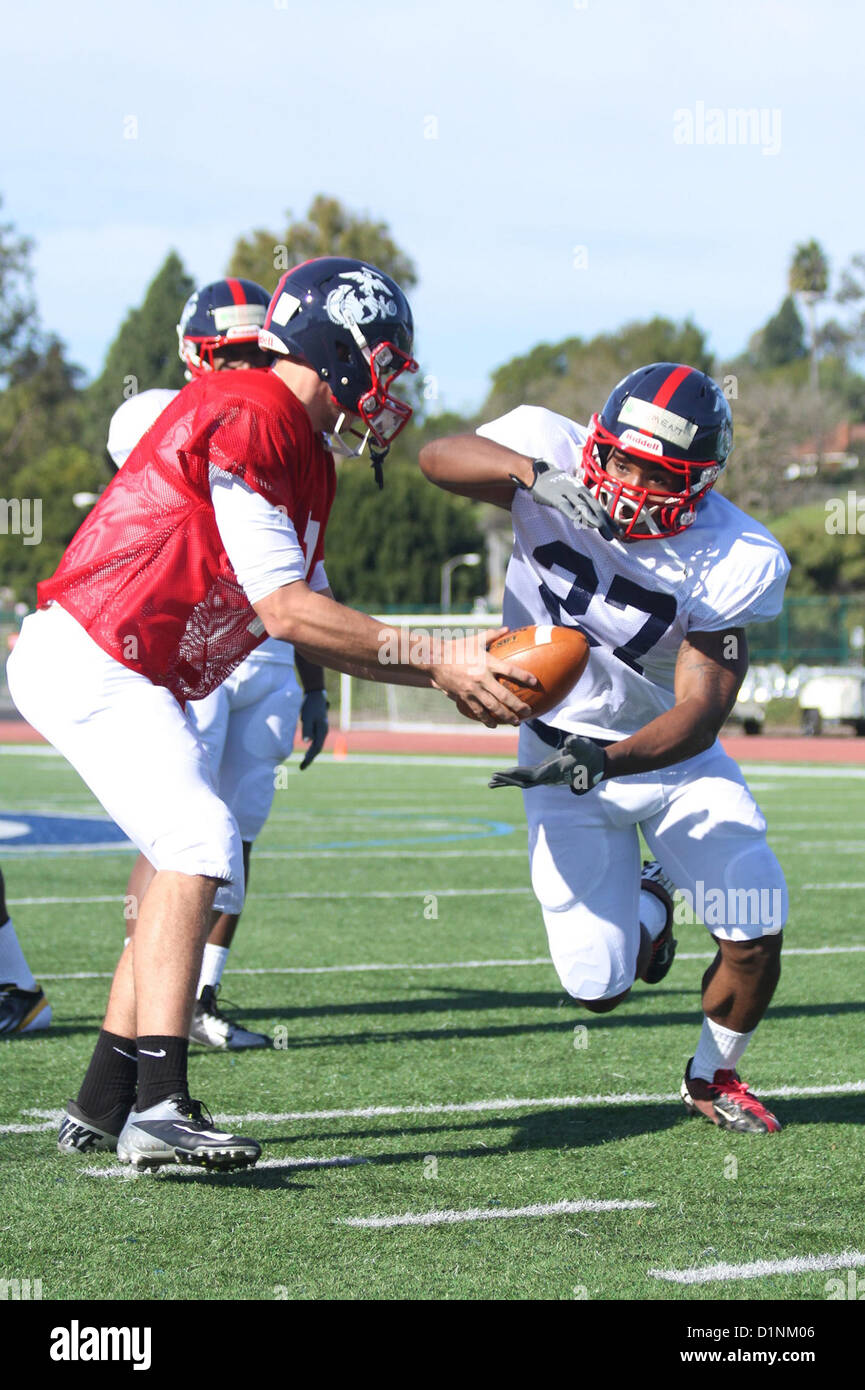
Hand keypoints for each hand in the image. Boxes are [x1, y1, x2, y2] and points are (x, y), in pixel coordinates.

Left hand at [299, 689, 328, 768]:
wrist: (316, 695)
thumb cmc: (311, 706)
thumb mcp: (308, 717)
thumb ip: (307, 729)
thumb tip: (307, 742)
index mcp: (322, 731)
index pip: (316, 749)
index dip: (309, 758)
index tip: (302, 766)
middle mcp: (324, 732)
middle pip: (317, 749)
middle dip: (310, 758)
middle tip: (302, 767)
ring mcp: (322, 730)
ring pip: (317, 745)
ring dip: (311, 754)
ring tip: (304, 761)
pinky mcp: (318, 727)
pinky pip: (315, 740)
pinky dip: (311, 747)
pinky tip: (306, 750)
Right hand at [430, 627, 537, 727]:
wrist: (435, 659)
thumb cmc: (456, 647)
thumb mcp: (474, 639)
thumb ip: (492, 635)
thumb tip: (507, 628)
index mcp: (486, 662)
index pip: (509, 671)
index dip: (523, 677)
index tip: (535, 682)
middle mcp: (481, 677)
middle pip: (504, 695)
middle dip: (518, 705)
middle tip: (528, 711)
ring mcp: (472, 689)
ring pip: (492, 707)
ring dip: (506, 716)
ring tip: (515, 722)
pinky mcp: (463, 696)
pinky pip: (477, 711)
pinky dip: (486, 719)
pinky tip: (494, 724)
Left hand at [489, 734, 606, 792]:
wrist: (596, 764)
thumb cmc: (590, 754)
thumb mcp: (585, 746)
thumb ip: (577, 744)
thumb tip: (571, 742)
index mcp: (555, 771)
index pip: (535, 775)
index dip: (520, 774)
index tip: (506, 772)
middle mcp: (549, 777)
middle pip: (525, 781)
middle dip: (509, 780)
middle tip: (492, 779)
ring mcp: (546, 776)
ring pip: (524, 782)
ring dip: (508, 782)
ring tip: (490, 783)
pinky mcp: (545, 772)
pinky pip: (527, 778)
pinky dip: (514, 778)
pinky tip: (502, 777)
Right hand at [513, 460, 620, 540]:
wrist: (540, 472)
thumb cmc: (557, 485)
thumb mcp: (572, 492)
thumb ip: (582, 504)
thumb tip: (593, 520)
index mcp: (584, 491)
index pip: (599, 507)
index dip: (609, 519)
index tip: (618, 531)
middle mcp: (579, 492)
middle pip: (594, 508)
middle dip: (604, 522)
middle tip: (613, 535)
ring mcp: (567, 493)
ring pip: (582, 507)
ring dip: (592, 517)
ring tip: (600, 527)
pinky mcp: (555, 497)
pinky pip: (565, 506)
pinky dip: (573, 513)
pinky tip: (579, 522)